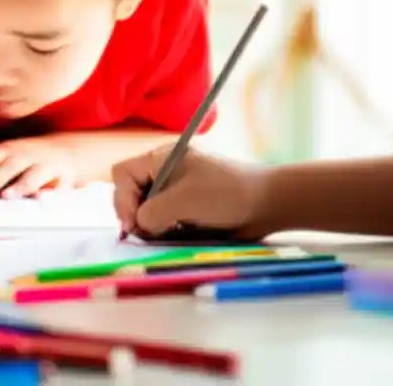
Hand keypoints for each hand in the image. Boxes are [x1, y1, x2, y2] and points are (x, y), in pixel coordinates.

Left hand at [0, 138, 79, 198]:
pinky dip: (50, 194)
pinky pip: (57, 188)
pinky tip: (41, 199)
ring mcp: (46, 166)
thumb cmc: (32, 156)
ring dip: (18, 187)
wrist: (71, 150)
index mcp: (9, 150)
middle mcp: (27, 156)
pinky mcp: (63, 179)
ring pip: (31, 178)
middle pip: (8, 168)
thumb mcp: (9, 154)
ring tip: (7, 196)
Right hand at [112, 145, 268, 239]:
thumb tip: (140, 226)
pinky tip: (181, 233)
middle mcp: (165, 170)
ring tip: (170, 233)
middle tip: (149, 234)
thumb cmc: (226, 194)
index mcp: (161, 158)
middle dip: (136, 214)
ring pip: (148, 208)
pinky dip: (167, 228)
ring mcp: (177, 188)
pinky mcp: (189, 205)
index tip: (134, 224)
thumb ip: (151, 212)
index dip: (122, 199)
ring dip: (153, 224)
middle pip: (132, 192)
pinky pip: (165, 217)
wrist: (270, 203)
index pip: (123, 174)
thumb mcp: (182, 201)